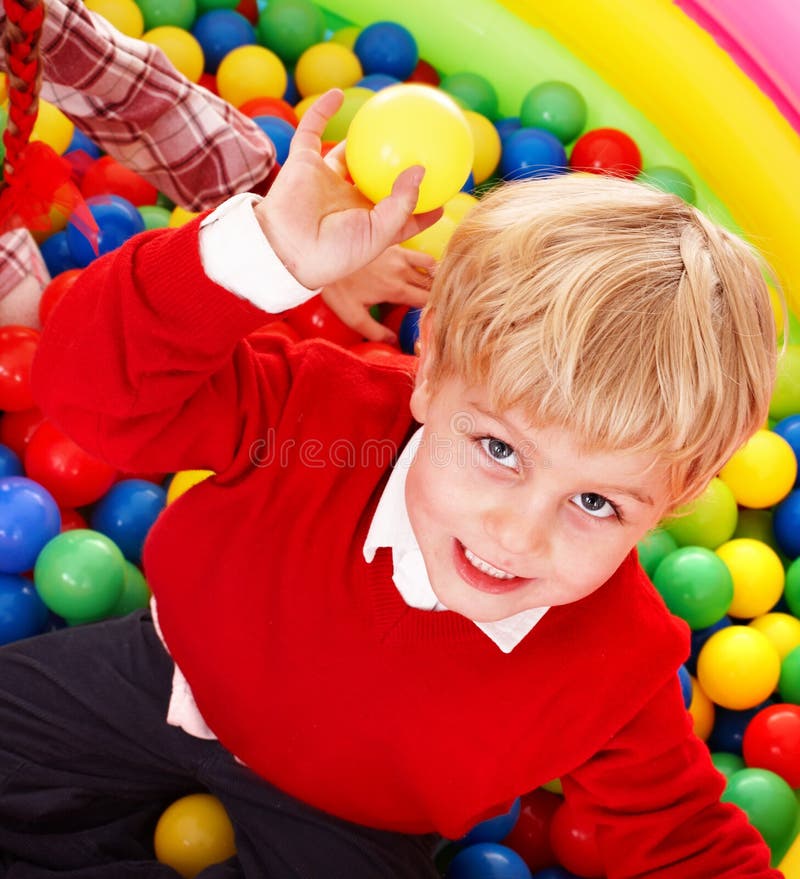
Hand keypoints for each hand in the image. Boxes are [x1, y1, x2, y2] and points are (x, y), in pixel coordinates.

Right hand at [253, 89, 442, 289]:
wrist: (289, 250)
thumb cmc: (337, 251)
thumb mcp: (379, 233)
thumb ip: (402, 203)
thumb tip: (421, 169)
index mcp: (370, 222)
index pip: (402, 214)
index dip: (422, 206)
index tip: (444, 196)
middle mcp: (350, 200)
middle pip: (379, 179)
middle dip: (397, 167)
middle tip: (422, 148)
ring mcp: (327, 180)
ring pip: (349, 153)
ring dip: (364, 137)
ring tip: (385, 117)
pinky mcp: (305, 163)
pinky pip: (312, 130)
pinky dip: (322, 110)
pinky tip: (338, 93)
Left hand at [321, 245, 435, 342]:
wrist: (325, 255)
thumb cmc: (337, 288)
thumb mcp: (353, 316)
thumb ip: (375, 332)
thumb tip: (394, 342)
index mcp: (395, 290)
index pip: (427, 302)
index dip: (435, 312)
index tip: (437, 320)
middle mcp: (402, 271)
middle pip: (432, 285)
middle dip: (438, 297)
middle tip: (441, 308)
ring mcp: (400, 255)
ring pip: (431, 267)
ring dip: (436, 280)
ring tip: (434, 292)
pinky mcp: (395, 245)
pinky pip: (421, 254)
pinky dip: (429, 264)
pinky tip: (425, 272)